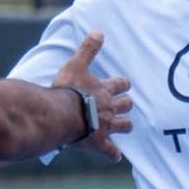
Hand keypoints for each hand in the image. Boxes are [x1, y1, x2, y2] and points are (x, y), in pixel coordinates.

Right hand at [52, 31, 132, 162]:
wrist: (62, 114)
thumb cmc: (67, 90)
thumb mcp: (76, 65)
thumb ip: (87, 49)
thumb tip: (99, 32)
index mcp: (104, 90)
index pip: (120, 84)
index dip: (122, 84)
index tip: (123, 84)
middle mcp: (109, 108)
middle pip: (126, 105)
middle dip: (126, 105)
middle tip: (124, 105)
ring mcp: (106, 126)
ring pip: (124, 126)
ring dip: (125, 126)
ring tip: (125, 127)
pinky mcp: (99, 143)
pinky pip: (111, 151)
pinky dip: (114, 154)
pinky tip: (116, 156)